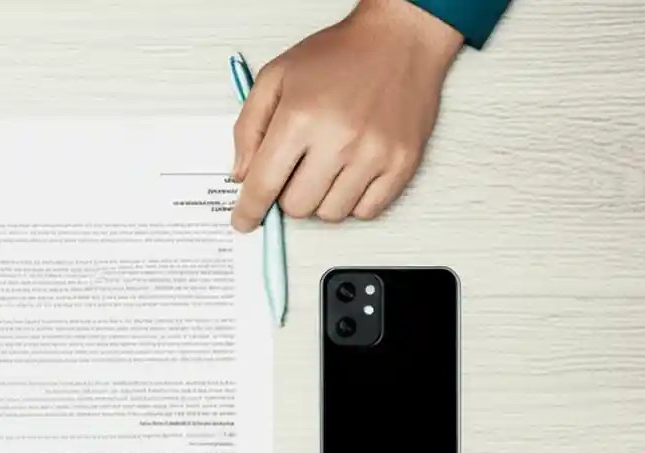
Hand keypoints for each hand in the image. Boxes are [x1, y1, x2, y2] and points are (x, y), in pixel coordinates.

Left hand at [230, 0, 463, 229]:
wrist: (398, 40)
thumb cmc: (338, 56)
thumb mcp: (275, 78)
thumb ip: (249, 127)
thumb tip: (242, 174)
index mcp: (300, 117)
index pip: (264, 184)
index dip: (249, 210)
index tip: (244, 221)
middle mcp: (339, 139)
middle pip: (297, 207)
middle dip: (288, 195)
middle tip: (296, 170)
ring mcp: (374, 154)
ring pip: (331, 214)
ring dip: (321, 199)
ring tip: (326, 166)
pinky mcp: (402, 163)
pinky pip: (367, 211)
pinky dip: (353, 201)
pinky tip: (350, 174)